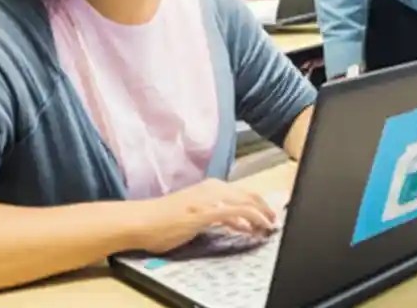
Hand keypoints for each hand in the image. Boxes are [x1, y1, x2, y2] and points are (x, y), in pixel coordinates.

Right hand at [133, 179, 277, 254]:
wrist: (141, 221)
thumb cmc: (162, 219)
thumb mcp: (195, 212)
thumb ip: (216, 213)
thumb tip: (237, 221)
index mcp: (210, 186)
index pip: (243, 192)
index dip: (259, 203)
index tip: (269, 215)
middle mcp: (212, 188)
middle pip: (249, 195)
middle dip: (266, 208)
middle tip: (274, 221)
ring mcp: (209, 199)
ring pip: (246, 202)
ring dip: (262, 215)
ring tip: (270, 227)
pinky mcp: (205, 212)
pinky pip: (236, 213)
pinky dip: (252, 220)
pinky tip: (258, 228)